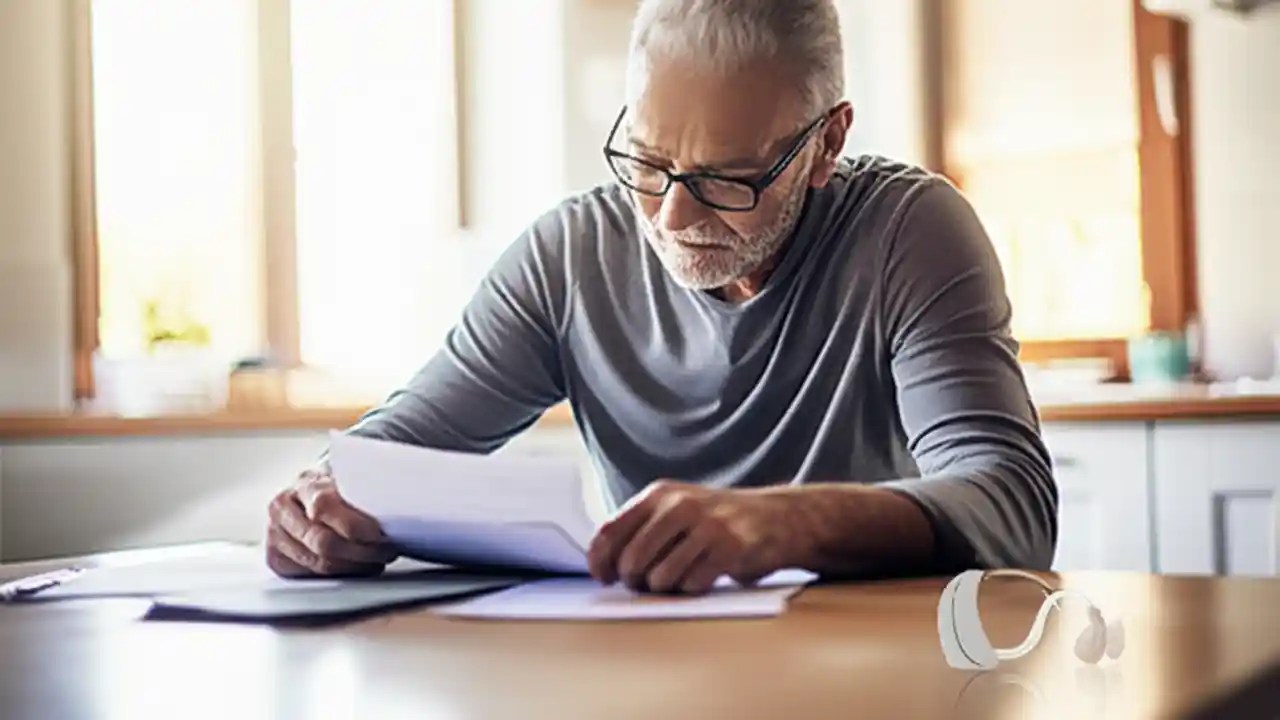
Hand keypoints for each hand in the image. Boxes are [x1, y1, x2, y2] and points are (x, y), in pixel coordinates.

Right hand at [265, 468, 397, 576]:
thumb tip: (398, 499)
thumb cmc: (336, 488)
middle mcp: (282, 509)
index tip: (382, 535)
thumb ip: (362, 489)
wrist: (308, 494)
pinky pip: (309, 576)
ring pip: (319, 564)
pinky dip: (339, 575)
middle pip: (323, 542)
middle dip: (361, 552)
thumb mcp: (348, 478)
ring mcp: (274, 535)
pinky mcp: (275, 558)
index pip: (325, 507)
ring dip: (354, 567)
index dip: (356, 526)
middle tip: (386, 552)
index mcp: (304, 484)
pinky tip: (355, 568)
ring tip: (376, 561)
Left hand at [586, 481, 797, 594]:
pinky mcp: (730, 548)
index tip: (603, 579)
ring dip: (667, 589)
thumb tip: (604, 565)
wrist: (776, 518)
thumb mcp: (675, 512)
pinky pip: (693, 585)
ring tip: (681, 578)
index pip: (610, 530)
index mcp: (659, 494)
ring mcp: (706, 525)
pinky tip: (704, 578)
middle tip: (648, 584)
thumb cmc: (716, 522)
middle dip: (635, 582)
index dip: (600, 561)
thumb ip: (642, 529)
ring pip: (660, 578)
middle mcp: (680, 505)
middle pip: (632, 560)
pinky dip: (693, 590)